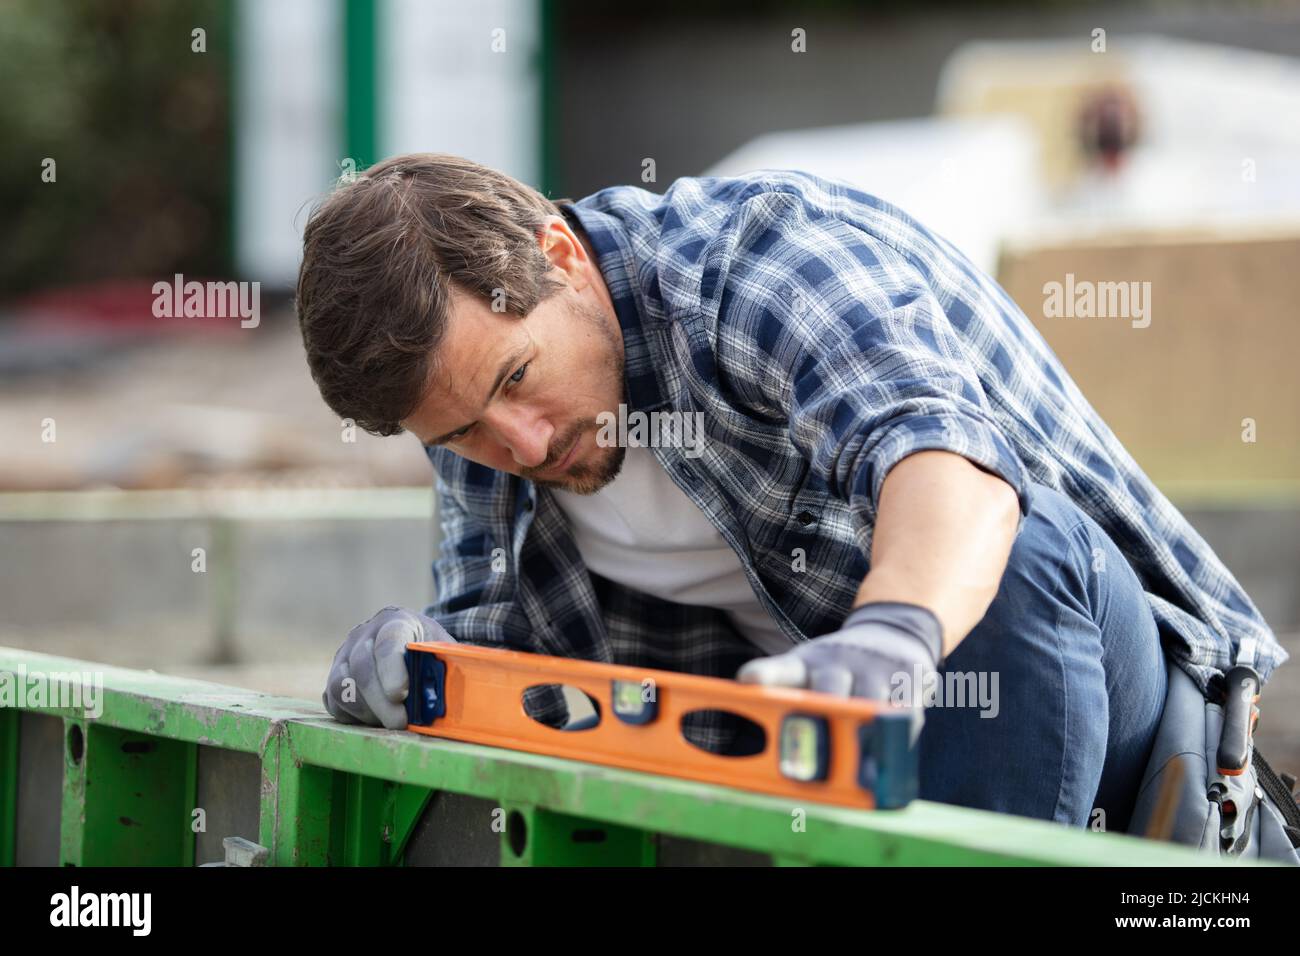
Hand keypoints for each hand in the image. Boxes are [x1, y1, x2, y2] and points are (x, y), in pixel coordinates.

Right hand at [322, 606, 456, 728]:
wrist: (407, 640)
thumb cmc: (429, 652)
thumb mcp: (443, 653)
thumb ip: (448, 669)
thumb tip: (462, 693)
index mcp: (396, 621)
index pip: (388, 641)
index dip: (392, 668)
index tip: (401, 694)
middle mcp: (363, 634)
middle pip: (362, 666)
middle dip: (381, 700)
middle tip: (400, 722)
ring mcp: (344, 654)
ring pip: (341, 685)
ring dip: (367, 710)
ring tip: (391, 722)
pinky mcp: (335, 676)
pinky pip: (333, 701)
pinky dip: (353, 715)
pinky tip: (375, 719)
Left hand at [735, 602, 943, 735]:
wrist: (894, 632)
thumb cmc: (840, 666)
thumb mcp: (807, 669)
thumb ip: (784, 696)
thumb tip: (764, 734)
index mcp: (807, 663)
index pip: (782, 668)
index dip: (766, 674)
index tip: (749, 679)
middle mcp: (839, 660)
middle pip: (830, 693)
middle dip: (826, 720)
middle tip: (820, 753)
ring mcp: (874, 665)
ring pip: (870, 705)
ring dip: (865, 736)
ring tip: (860, 766)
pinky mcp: (909, 674)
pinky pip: (904, 711)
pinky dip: (897, 734)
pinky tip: (891, 746)